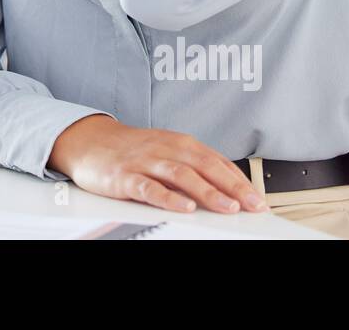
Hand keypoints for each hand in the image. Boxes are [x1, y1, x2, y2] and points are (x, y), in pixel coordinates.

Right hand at [47, 114, 268, 213]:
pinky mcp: (125, 176)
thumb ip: (194, 166)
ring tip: (227, 208)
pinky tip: (184, 207)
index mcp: (180, 143)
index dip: (240, 180)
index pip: (217, 161)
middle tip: (252, 205)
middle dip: (232, 187)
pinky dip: (168, 197)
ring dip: (207, 191)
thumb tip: (228, 188)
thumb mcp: (167, 150)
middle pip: (204, 166)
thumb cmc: (133, 149)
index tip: (258, 199)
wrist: (90, 141)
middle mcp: (166, 149)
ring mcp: (145, 162)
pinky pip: (149, 187)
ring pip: (181, 175)